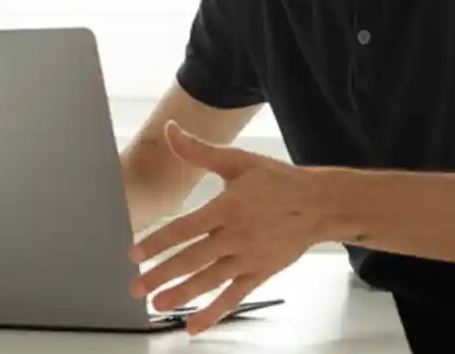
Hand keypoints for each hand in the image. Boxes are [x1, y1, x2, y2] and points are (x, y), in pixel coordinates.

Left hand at [127, 121, 327, 334]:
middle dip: (162, 274)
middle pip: (193, 258)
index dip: (158, 241)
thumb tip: (170, 129)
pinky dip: (215, 312)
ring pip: (210, 280)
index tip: (135, 254)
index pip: (185, 228)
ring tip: (158, 305)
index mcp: (228, 207)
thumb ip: (198, 151)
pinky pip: (234, 295)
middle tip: (136, 288)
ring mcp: (249, 257)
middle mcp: (237, 235)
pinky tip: (194, 325)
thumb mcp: (237, 160)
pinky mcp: (261, 272)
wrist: (319, 203)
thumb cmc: (276, 180)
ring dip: (183, 294)